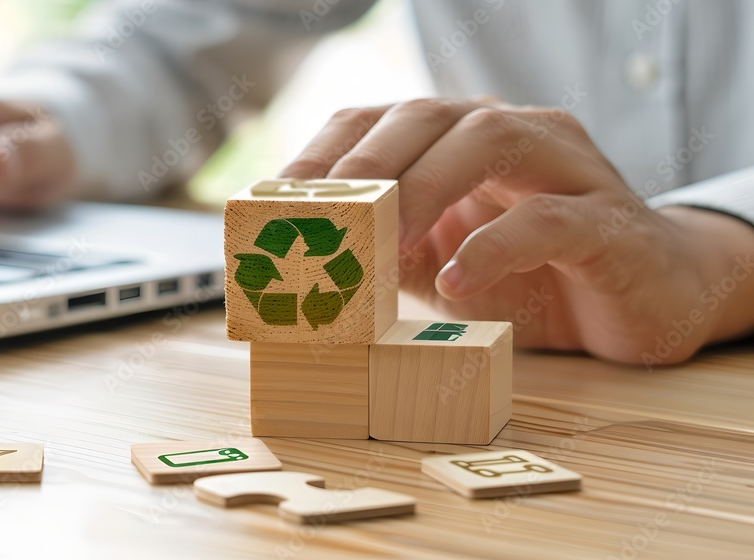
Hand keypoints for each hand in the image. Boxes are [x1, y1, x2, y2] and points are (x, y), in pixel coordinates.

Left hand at [280, 97, 753, 364]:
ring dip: (426, 186)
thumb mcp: (442, 265)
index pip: (383, 121)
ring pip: (493, 139)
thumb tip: (305, 273)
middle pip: (432, 116)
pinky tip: (457, 281)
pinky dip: (496, 246)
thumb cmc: (538, 276)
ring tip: (384, 240)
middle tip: (318, 213)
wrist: (652, 301)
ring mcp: (568, 171)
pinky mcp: (609, 224)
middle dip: (367, 162)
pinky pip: (551, 219)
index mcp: (464, 143)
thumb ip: (386, 258)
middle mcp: (515, 137)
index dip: (326, 152)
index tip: (274, 197)